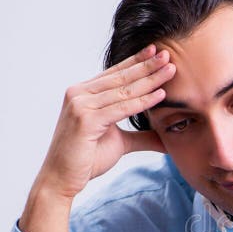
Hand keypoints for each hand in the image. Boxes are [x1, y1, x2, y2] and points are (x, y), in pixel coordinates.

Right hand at [35, 45, 174, 200]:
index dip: (137, 62)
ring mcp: (80, 105)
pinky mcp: (85, 119)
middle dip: (147, 65)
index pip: (115, 74)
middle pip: (121, 77)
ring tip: (170, 70)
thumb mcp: (120, 142)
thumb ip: (142, 136)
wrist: (62, 179)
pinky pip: (121, 108)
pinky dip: (142, 102)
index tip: (157, 52)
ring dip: (150, 79)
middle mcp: (79, 94)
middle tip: (168, 54)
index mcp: (84, 94)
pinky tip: (160, 95)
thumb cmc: (86, 159)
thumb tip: (166, 139)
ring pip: (123, 90)